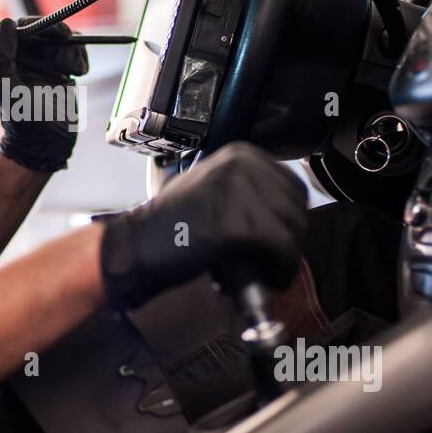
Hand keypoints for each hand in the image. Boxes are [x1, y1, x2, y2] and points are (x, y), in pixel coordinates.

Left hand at [0, 17, 88, 172]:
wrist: (46, 145)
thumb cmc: (24, 121)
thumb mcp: (9, 89)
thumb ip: (2, 57)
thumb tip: (6, 24)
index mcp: (3, 59)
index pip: (21, 28)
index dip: (40, 25)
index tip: (58, 32)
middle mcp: (22, 57)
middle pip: (45, 30)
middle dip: (60, 34)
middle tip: (70, 39)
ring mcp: (43, 63)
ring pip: (62, 40)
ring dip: (72, 50)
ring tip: (73, 71)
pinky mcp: (61, 71)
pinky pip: (75, 52)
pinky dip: (80, 58)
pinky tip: (79, 74)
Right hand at [98, 142, 308, 309]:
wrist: (134, 246)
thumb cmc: (170, 226)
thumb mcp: (212, 190)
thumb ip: (247, 192)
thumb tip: (287, 215)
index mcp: (239, 153)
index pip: (294, 186)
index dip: (290, 221)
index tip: (277, 243)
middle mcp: (241, 164)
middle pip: (297, 207)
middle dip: (290, 240)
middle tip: (269, 262)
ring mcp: (238, 191)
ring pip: (293, 229)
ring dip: (286, 258)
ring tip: (264, 272)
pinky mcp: (236, 222)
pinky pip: (282, 249)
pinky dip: (281, 270)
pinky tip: (268, 280)